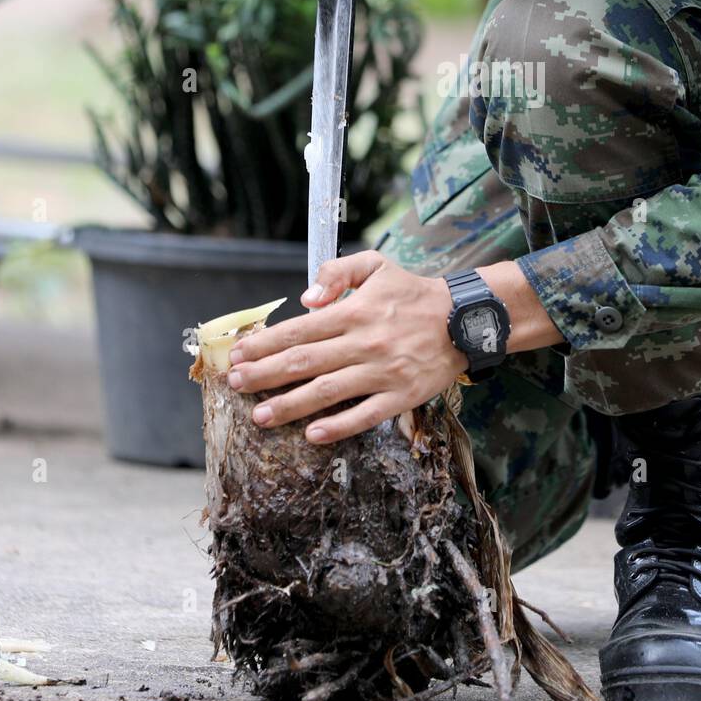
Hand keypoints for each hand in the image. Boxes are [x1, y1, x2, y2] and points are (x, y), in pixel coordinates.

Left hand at [226, 252, 465, 442]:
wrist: (465, 319)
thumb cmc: (413, 293)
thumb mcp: (376, 266)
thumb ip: (336, 273)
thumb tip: (305, 299)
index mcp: (354, 312)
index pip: (299, 330)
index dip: (265, 345)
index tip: (239, 356)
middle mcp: (364, 343)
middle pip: (304, 363)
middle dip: (264, 375)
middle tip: (236, 387)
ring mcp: (383, 372)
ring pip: (327, 392)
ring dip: (290, 406)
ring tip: (260, 417)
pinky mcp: (401, 396)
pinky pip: (365, 415)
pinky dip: (338, 426)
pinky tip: (312, 434)